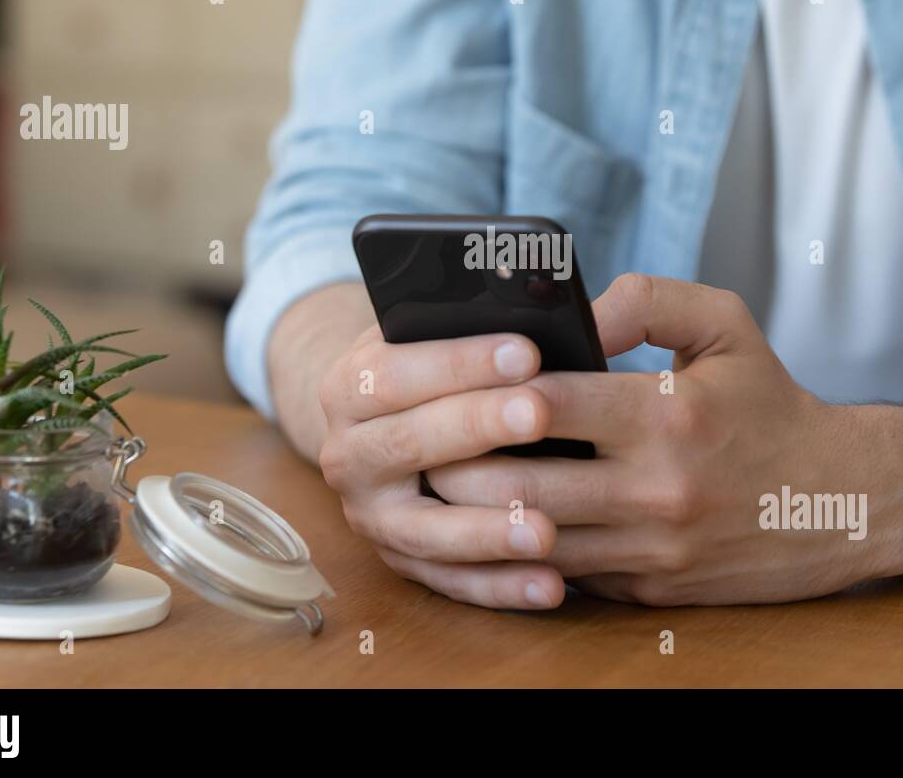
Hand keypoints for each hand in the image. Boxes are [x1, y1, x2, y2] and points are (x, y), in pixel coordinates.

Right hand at [316, 326, 567, 609]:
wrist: (388, 422)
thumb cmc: (440, 367)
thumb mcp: (436, 327)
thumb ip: (472, 317)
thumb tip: (542, 321)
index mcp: (352, 385)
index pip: (397, 370)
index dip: (460, 361)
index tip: (527, 351)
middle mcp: (348, 453)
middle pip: (408, 442)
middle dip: (476, 427)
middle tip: (537, 415)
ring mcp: (373, 514)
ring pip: (425, 529)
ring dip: (486, 530)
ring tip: (547, 529)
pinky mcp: (405, 562)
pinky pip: (453, 583)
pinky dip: (502, 586)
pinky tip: (553, 584)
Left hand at [426, 274, 902, 605]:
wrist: (840, 500)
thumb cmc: (771, 404)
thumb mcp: (725, 324)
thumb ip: (645, 299)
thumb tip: (574, 316)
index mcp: (668, 415)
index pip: (548, 403)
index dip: (488, 390)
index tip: (449, 378)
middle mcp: (657, 488)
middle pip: (521, 486)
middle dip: (457, 465)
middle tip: (420, 441)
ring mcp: (652, 545)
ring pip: (533, 541)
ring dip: (476, 517)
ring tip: (438, 482)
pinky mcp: (651, 586)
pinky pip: (565, 573)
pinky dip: (522, 550)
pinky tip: (491, 525)